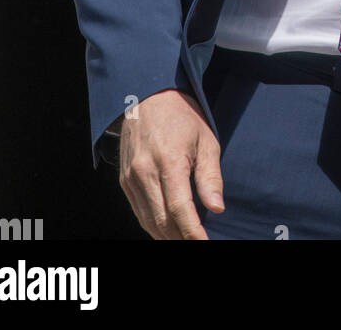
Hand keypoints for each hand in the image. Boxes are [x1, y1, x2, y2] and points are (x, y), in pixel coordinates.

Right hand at [118, 88, 223, 239]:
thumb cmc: (183, 116)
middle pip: (162, 221)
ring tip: (185, 240)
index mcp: (168, 161)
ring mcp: (131, 177)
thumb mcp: (206, 140)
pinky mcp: (124, 180)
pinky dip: (152, 225)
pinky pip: (138, 211)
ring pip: (148, 221)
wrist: (149, 96)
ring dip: (166, 237)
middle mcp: (145, 172)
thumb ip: (210, 176)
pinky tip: (167, 230)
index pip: (180, 209)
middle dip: (180, 239)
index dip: (193, 232)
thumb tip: (216, 208)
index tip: (204, 244)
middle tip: (197, 244)